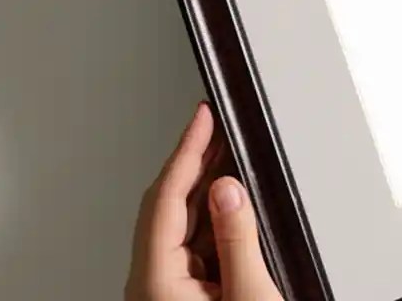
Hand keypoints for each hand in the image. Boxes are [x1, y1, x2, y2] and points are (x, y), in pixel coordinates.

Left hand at [126, 103, 283, 300]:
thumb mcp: (249, 295)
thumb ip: (237, 240)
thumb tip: (228, 189)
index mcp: (156, 280)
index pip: (166, 197)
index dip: (186, 150)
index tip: (202, 117)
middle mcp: (152, 283)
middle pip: (167, 206)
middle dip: (193, 160)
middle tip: (213, 124)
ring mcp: (165, 290)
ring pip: (181, 224)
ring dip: (205, 187)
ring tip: (227, 151)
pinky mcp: (183, 295)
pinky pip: (194, 243)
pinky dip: (213, 215)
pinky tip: (233, 200)